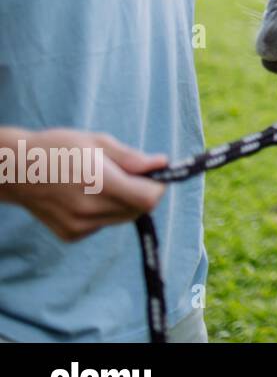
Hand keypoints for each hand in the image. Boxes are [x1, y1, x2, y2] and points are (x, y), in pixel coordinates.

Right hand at [2, 129, 167, 241]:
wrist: (15, 171)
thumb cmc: (57, 149)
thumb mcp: (97, 142)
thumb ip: (131, 158)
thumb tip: (162, 164)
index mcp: (98, 183)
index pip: (148, 198)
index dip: (158, 186)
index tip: (155, 174)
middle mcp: (89, 209)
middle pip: (138, 210)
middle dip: (143, 193)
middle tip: (129, 175)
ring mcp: (79, 226)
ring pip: (122, 219)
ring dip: (125, 203)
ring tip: (104, 183)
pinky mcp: (71, 235)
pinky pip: (103, 225)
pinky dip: (105, 212)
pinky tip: (86, 196)